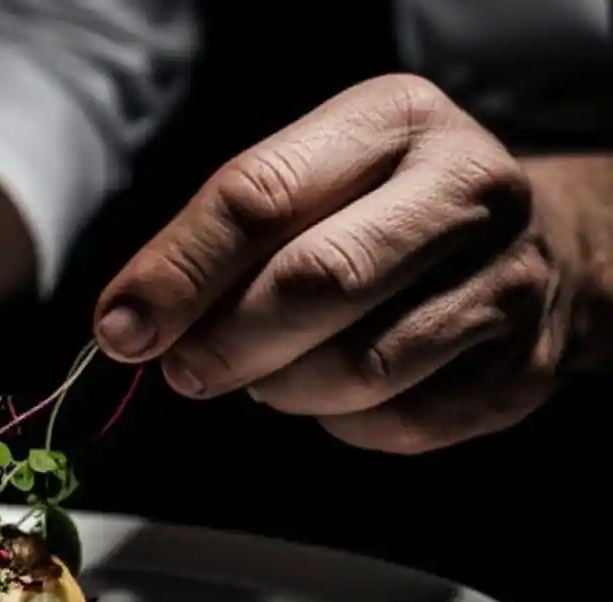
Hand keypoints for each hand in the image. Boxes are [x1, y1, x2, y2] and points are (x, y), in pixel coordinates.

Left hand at [94, 73, 609, 453]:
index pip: (261, 196)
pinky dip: (340, 422)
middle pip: (317, 282)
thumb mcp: (311, 182)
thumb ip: (222, 237)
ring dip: (283, 387)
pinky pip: (400, 423)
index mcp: (394, 121)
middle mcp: (468, 191)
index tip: (122, 327)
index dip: (179, 271)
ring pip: (360, 369)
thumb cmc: (382, 211)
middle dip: (226, 341)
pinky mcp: (520, 371)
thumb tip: (132, 322)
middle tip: (183, 369)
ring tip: (266, 372)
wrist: (535, 246)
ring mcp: (507, 284)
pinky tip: (334, 394)